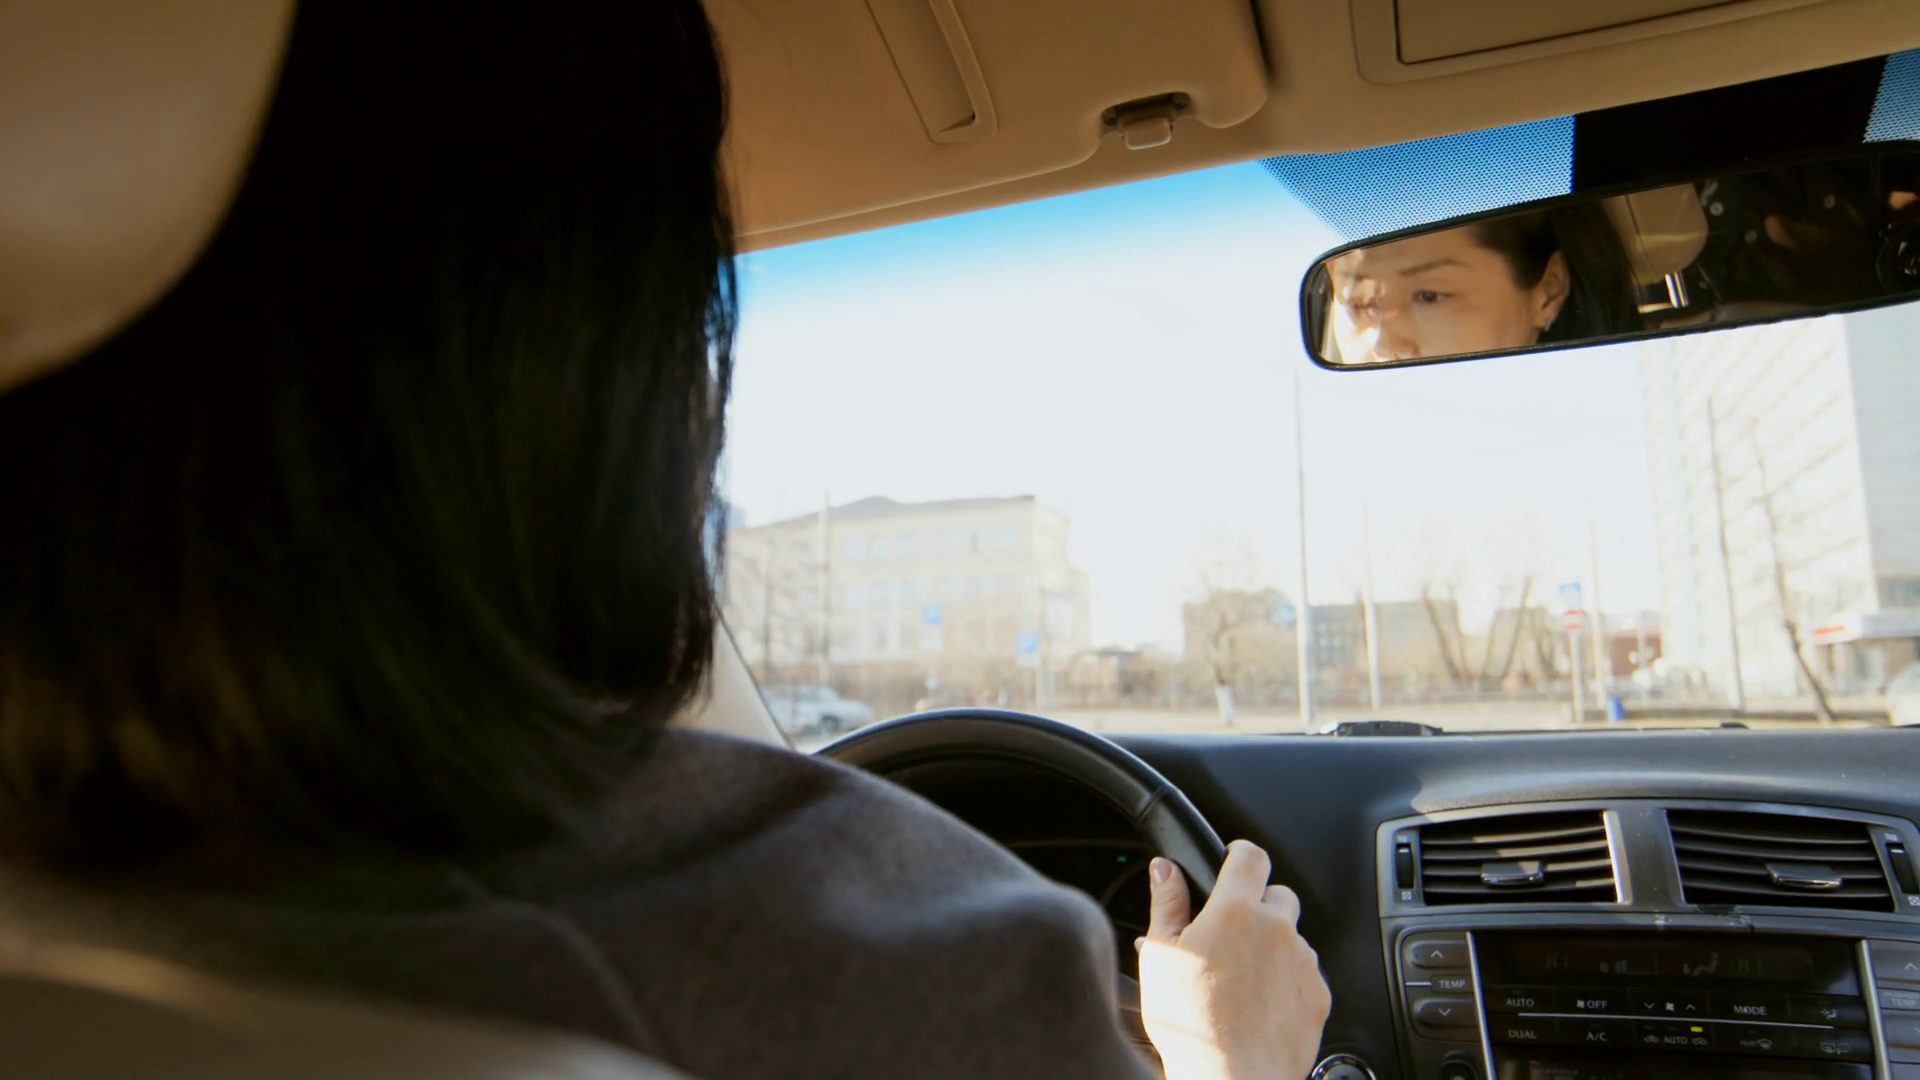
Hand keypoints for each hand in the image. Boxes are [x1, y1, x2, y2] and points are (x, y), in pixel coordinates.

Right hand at [1137, 840, 1330, 1079]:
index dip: (1240, 853)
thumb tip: (1165, 870)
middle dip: (1258, 906)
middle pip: (1277, 894)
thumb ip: (1166, 904)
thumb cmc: (1191, 1023)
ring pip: (1292, 936)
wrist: (1231, 1078)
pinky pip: (1305, 973)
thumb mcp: (1161, 956)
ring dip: (1273, 946)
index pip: (1250, 855)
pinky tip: (1260, 1003)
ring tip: (1242, 979)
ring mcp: (1303, 962)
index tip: (1233, 860)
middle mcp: (1277, 929)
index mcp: (1235, 910)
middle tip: (1230, 935)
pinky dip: (1287, 980)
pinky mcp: (1319, 994)